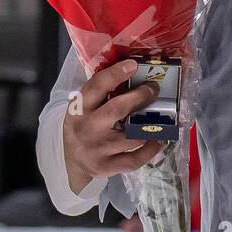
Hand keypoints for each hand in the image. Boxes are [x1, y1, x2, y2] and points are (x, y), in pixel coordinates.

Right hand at [62, 60, 162, 195]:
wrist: (71, 161)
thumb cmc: (82, 126)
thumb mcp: (81, 107)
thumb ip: (100, 94)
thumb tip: (131, 72)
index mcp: (79, 108)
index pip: (96, 86)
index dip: (115, 74)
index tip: (133, 65)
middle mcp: (88, 128)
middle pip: (117, 108)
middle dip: (140, 96)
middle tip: (153, 89)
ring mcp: (98, 149)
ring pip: (131, 135)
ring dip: (150, 125)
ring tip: (160, 117)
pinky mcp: (108, 166)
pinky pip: (135, 159)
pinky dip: (150, 150)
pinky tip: (157, 140)